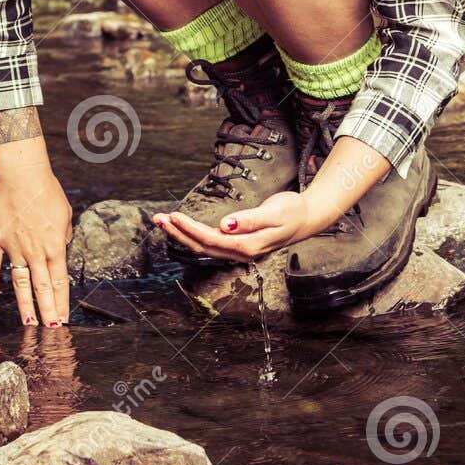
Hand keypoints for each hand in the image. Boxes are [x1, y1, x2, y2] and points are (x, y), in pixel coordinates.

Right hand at [0, 165, 72, 324]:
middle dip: (48, 310)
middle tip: (51, 329)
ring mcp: (14, 247)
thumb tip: (59, 248)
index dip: (62, 302)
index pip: (60, 281)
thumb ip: (63, 236)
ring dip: (24, 305)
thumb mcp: (65, 214)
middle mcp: (35, 251)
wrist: (22, 175)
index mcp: (54, 246)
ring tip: (28, 323)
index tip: (64, 319)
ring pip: (19, 282)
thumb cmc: (47, 191)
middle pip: (42, 287)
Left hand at [152, 190, 319, 262]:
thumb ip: (251, 220)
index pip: (211, 239)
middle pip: (202, 246)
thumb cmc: (292, 212)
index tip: (174, 216)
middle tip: (158, 218)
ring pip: (204, 246)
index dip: (191, 229)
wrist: (307, 219)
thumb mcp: (275, 212)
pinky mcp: (237, 245)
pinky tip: (182, 229)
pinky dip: (193, 235)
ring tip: (163, 221)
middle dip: (178, 233)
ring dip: (182, 235)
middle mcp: (240, 252)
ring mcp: (239, 250)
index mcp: (248, 246)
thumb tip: (226, 225)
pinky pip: (210, 243)